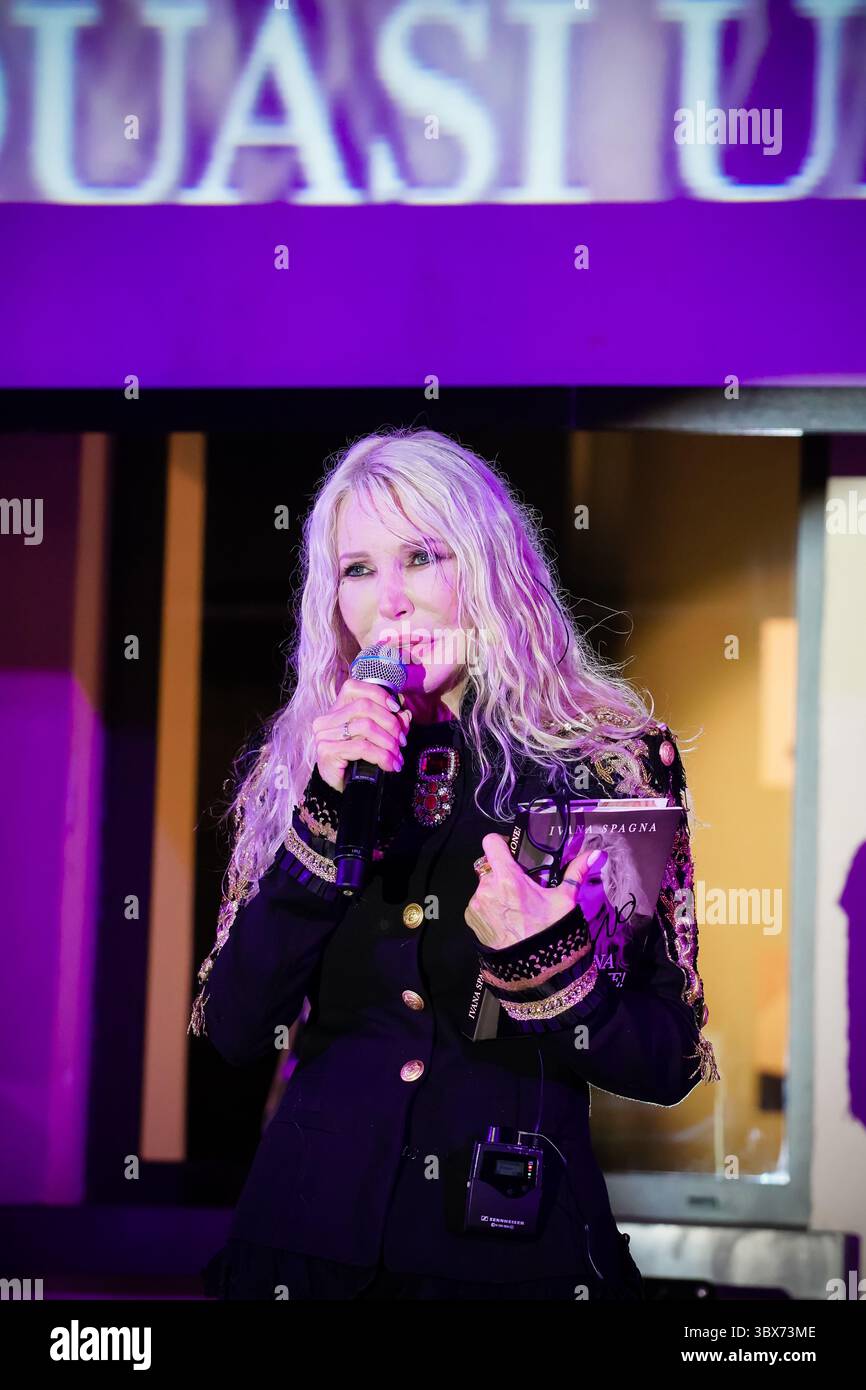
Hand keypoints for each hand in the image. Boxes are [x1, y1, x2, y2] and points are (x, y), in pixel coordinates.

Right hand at [312, 678, 411, 792]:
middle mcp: (327, 719)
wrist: (344, 787)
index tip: (396, 709)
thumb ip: (391, 722)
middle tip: (402, 741)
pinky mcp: (327, 750)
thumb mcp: (377, 736)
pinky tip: (390, 765)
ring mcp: (324, 734)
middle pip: (364, 706)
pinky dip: (381, 756)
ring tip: (397, 756)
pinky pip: (361, 747)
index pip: (354, 687)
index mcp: (336, 709)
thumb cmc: (360, 759)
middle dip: (390, 723)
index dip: (378, 694)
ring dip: (388, 743)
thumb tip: (405, 714)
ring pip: (365, 726)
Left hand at [464, 832, 606, 950]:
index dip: (501, 843)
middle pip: (490, 866)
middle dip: (503, 872)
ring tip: (515, 908)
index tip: (511, 851)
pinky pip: (478, 903)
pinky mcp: (471, 919)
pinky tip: (505, 920)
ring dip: (496, 891)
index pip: (491, 843)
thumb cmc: (549, 934)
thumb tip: (595, 854)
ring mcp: (477, 904)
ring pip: (484, 886)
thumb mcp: (565, 901)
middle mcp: (487, 888)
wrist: (533, 969)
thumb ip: (576, 873)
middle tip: (521, 887)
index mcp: (508, 879)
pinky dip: (489, 907)